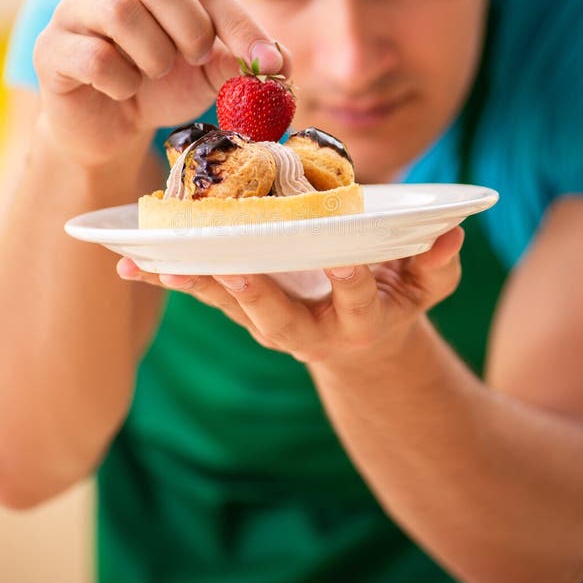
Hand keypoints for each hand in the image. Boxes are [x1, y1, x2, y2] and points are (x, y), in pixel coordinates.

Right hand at [34, 0, 288, 168]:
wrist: (111, 126)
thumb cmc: (160, 84)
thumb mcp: (208, 70)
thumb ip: (240, 59)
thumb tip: (280, 62)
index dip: (239, 24)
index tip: (267, 63)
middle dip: (190, 29)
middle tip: (196, 59)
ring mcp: (71, 8)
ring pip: (120, 13)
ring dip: (153, 57)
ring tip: (152, 74)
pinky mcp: (50, 49)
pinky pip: (93, 57)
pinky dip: (121, 83)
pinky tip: (123, 91)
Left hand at [117, 227, 463, 371]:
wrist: (359, 348)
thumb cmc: (392, 304)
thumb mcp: (422, 291)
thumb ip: (436, 267)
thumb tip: (453, 235)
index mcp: (357, 321)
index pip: (357, 301)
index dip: (353, 284)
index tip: (347, 261)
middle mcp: (308, 331)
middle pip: (277, 319)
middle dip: (254, 295)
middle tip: (231, 268)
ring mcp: (269, 324)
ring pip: (230, 307)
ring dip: (195, 284)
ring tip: (155, 263)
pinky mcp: (243, 311)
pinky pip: (205, 296)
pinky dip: (171, 280)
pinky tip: (129, 265)